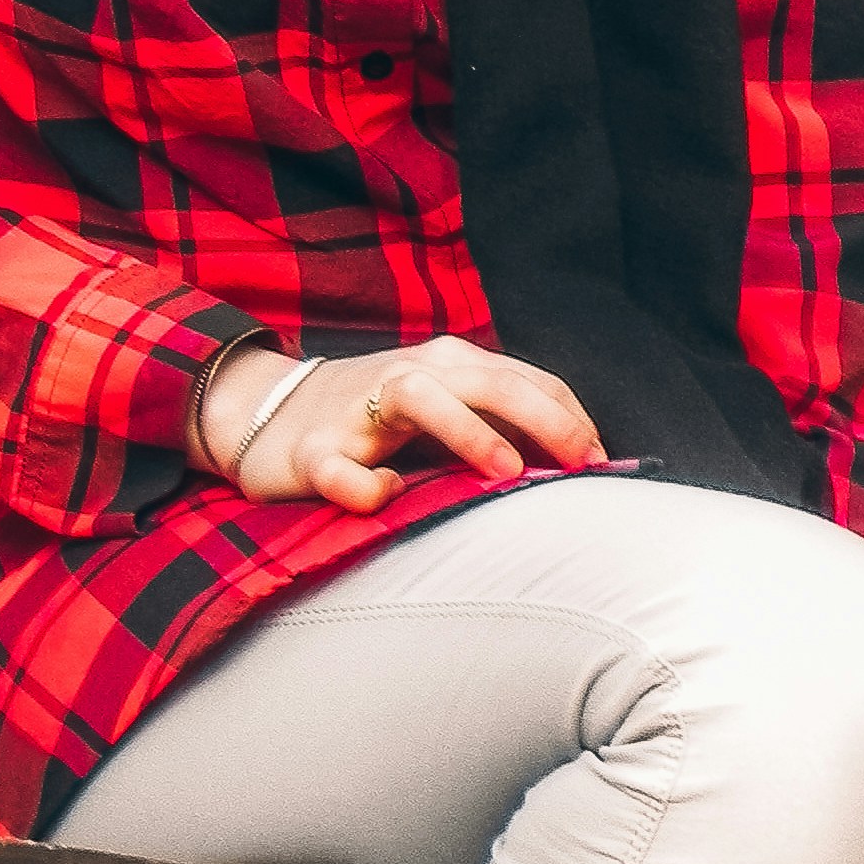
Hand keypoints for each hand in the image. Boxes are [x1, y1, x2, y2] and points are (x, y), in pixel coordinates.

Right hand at [201, 333, 606, 512]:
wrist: (259, 412)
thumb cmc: (372, 419)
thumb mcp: (443, 411)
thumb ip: (498, 425)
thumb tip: (579, 463)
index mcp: (449, 366)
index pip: (526, 379)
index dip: (570, 416)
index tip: (604, 461)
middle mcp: (409, 375)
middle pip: (487, 379)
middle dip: (543, 417)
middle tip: (585, 463)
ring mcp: (358, 410)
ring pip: (418, 398)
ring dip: (466, 431)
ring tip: (506, 471)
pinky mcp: (312, 450)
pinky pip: (338, 466)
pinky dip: (364, 484)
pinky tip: (385, 498)